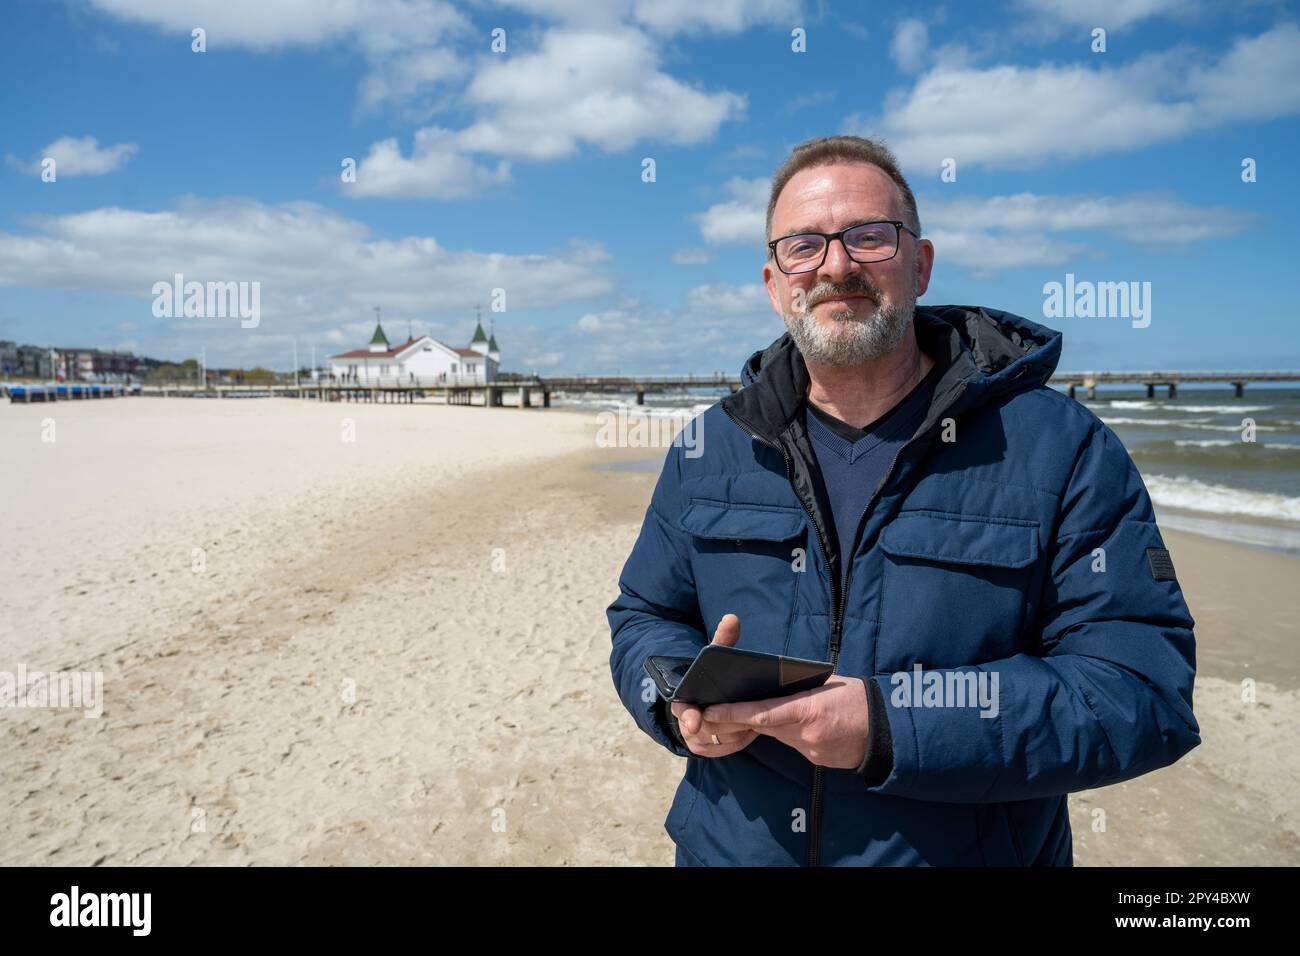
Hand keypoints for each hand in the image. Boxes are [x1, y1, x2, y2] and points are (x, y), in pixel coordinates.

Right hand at [671, 613, 758, 756]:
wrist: (705, 696)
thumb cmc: (713, 673)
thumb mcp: (715, 656)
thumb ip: (723, 639)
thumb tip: (732, 618)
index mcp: (682, 697)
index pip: (682, 709)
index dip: (688, 716)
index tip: (694, 721)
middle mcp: (683, 719)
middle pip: (704, 728)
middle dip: (726, 724)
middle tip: (747, 721)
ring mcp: (693, 736)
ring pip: (717, 739)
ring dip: (736, 731)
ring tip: (752, 720)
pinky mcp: (705, 748)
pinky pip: (724, 749)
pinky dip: (738, 741)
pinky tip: (749, 730)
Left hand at [701, 675, 869, 769]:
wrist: (889, 731)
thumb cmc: (859, 698)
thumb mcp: (829, 685)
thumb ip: (800, 690)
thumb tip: (776, 689)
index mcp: (810, 710)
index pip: (763, 714)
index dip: (734, 714)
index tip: (711, 712)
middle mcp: (807, 734)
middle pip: (764, 726)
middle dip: (743, 719)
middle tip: (719, 712)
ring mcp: (811, 749)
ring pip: (779, 735)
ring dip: (771, 724)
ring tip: (782, 708)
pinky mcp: (817, 760)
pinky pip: (795, 744)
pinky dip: (793, 734)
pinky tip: (807, 725)